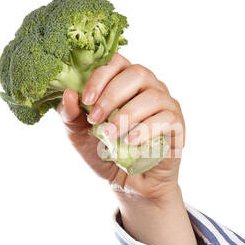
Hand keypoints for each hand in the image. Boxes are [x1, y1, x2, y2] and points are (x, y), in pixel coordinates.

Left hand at [56, 53, 184, 203]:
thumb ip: (70, 115)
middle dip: (112, 95)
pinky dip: (145, 129)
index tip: (85, 99)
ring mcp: (165, 104)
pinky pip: (165, 118)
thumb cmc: (104, 152)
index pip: (117, 61)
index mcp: (124, 82)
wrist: (126, 183)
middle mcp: (148, 87)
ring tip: (109, 135)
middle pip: (137, 73)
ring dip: (126, 115)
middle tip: (95, 118)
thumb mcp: (79, 135)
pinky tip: (130, 141)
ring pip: (152, 96)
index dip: (100, 75)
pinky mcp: (176, 125)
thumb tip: (68, 93)